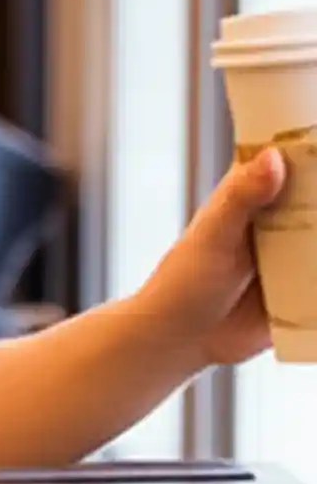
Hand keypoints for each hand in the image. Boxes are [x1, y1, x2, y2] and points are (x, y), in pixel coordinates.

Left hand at [134, 148, 285, 365]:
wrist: (180, 338)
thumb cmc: (184, 281)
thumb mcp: (213, 236)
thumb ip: (241, 198)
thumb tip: (275, 157)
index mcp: (252, 196)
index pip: (291, 159)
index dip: (313, 145)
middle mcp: (278, 220)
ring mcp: (294, 254)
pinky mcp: (305, 289)